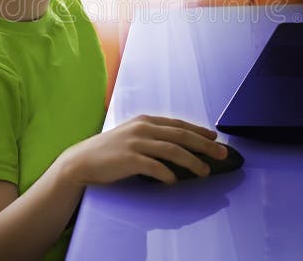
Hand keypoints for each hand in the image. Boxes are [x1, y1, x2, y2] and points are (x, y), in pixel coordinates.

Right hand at [58, 115, 228, 185]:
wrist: (81, 162)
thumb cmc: (108, 152)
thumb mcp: (131, 136)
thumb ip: (152, 137)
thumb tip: (177, 146)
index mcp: (145, 121)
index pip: (179, 125)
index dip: (199, 131)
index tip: (215, 138)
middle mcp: (143, 129)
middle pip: (181, 135)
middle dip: (204, 145)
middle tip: (221, 154)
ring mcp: (136, 143)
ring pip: (173, 150)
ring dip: (192, 161)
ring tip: (204, 171)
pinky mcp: (129, 159)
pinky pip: (154, 167)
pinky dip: (167, 174)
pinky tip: (174, 181)